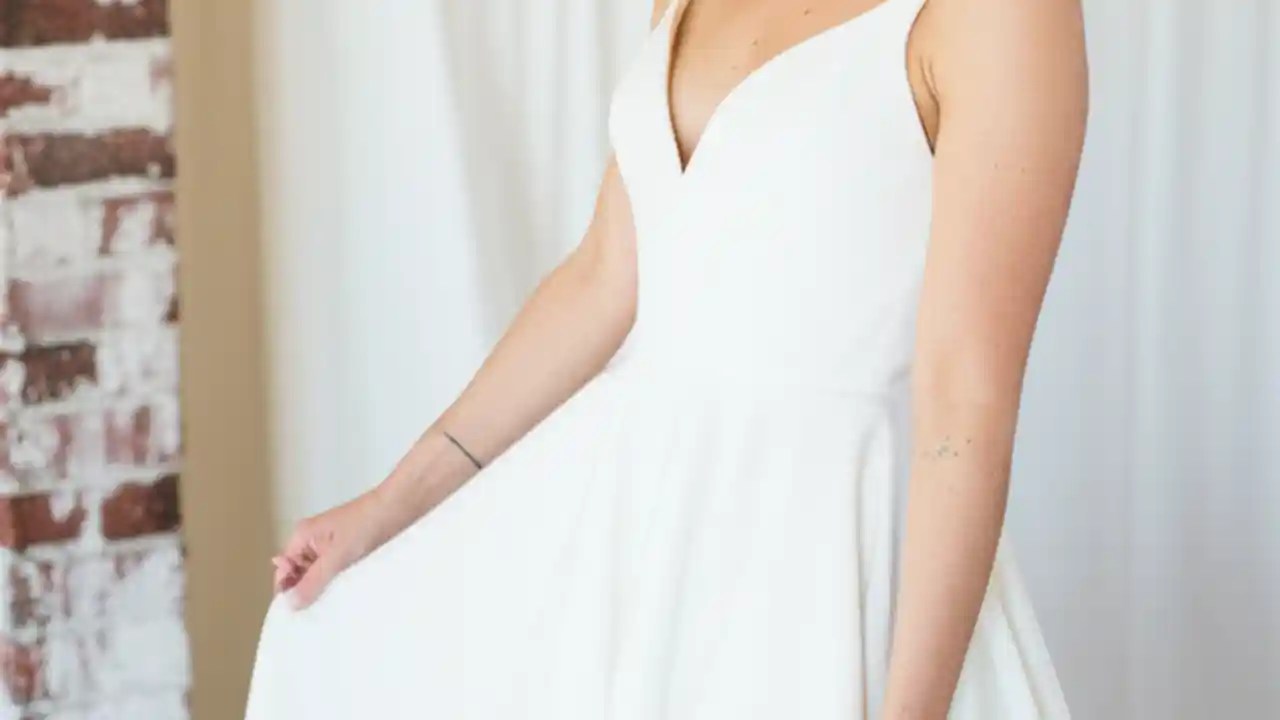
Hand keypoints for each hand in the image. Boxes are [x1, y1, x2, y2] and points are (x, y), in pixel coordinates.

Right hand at [272, 491, 388, 609]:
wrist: (400, 507)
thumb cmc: (367, 522)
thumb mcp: (337, 555)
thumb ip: (313, 580)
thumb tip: (290, 603)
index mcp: (303, 536)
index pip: (284, 570)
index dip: (287, 589)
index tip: (298, 611)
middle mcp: (313, 541)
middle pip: (299, 574)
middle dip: (306, 591)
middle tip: (317, 612)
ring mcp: (332, 547)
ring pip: (319, 575)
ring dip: (324, 589)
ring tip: (332, 605)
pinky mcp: (349, 551)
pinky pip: (336, 572)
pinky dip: (338, 583)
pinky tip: (346, 595)